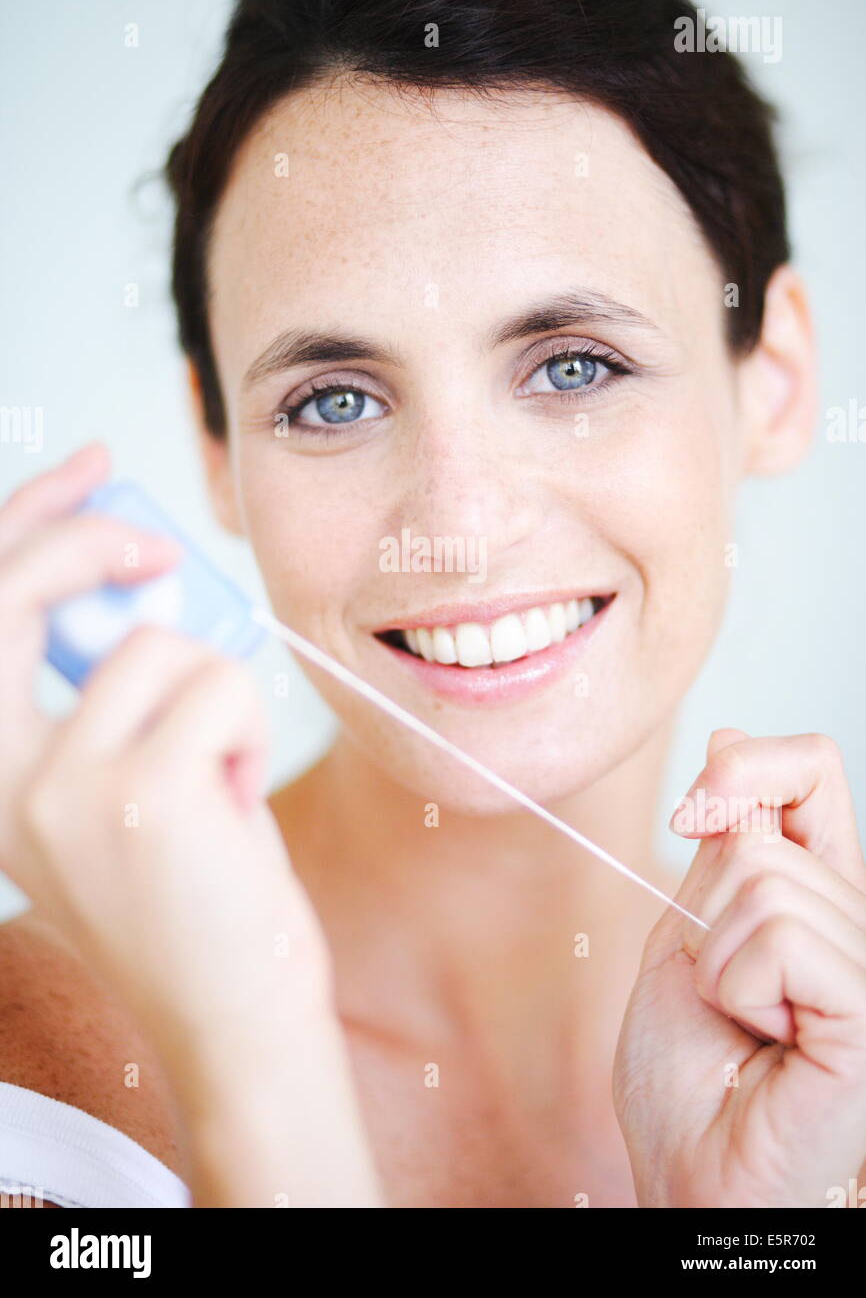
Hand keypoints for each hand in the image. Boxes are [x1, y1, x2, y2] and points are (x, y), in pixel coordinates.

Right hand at [0, 446, 381, 1204]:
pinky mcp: (137, 794)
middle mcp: (0, 781)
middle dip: (90, 539)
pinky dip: (248, 728)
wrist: (234, 1024)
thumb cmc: (196, 901)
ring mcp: (62, 787)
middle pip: (15, 593)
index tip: (91, 473)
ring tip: (220, 778)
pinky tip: (239, 807)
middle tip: (157, 548)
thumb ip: (109, 692)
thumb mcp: (123, 787)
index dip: (26, 523)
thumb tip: (141, 581)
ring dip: (214, 694)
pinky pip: (218, 683)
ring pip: (160, 643)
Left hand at [613, 727, 865, 1207]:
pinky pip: (781, 940)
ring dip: (717, 961)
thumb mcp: (689, 930)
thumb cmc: (688, 1070)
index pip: (811, 766)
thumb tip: (733, 738)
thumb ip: (721, 843)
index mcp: (823, 890)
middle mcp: (860, 918)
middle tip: (724, 991)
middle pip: (761, 833)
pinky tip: (766, 1042)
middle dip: (703, 913)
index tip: (692, 816)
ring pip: (762, 884)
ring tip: (745, 1022)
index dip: (745, 769)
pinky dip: (739, 989)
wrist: (686, 1170)